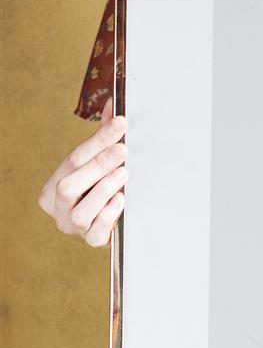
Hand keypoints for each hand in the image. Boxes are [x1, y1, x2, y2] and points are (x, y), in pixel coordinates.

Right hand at [38, 96, 127, 246]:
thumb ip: (104, 138)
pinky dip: (108, 216)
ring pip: (80, 211)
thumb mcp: (98, 163)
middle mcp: (58, 207)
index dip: (98, 140)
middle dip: (97, 166)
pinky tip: (120, 201)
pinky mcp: (91, 240)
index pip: (73, 159)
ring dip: (103, 190)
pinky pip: (96, 233)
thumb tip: (114, 106)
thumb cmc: (98, 187)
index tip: (120, 124)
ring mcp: (72, 226)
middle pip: (69, 186)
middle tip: (122, 151)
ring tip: (123, 175)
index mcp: (53, 185)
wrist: (104, 222)